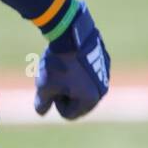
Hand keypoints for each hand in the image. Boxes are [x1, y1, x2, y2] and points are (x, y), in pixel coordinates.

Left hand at [35, 1, 110, 119]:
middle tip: (55, 77)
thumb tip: (42, 112)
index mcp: (91, 99)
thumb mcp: (44, 85)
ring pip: (83, 86)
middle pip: (78, 101)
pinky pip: (89, 71)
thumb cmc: (57, 63)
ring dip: (72, 81)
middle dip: (65, 93)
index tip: (52, 85)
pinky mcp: (104, 59)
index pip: (69, 113)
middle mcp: (102, 90)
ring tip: (62, 66)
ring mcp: (105, 73)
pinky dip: (79, 68)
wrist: (70, 33)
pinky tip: (70, 57)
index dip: (55, 101)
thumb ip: (42, 103)